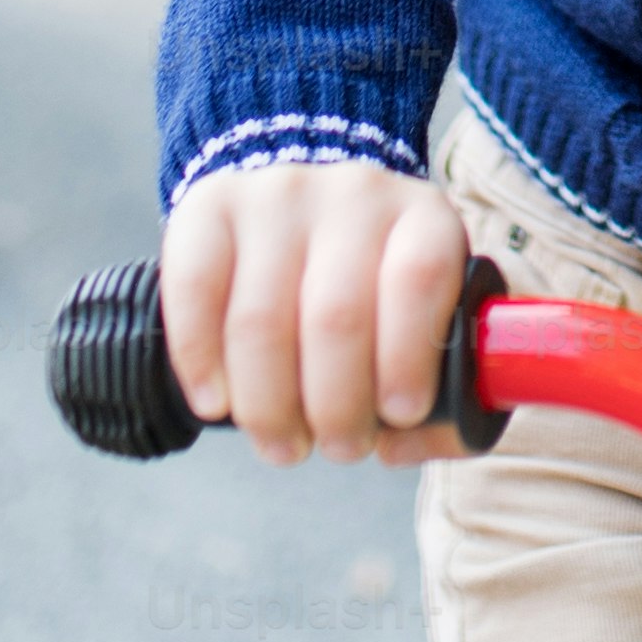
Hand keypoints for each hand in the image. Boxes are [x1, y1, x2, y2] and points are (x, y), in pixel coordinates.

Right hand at [157, 156, 477, 464]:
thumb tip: (402, 445)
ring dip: (268, 406)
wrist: (309, 214)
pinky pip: (194, 288)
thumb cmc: (379, 291)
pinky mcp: (210, 206)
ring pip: (260, 319)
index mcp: (424, 216)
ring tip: (284, 444)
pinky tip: (215, 404)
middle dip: (335, 406)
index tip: (399, 416)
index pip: (419, 277)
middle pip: (335, 315)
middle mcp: (352, 193)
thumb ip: (447, 387)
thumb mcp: (433, 316)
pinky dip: (200, 361)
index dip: (406, 357)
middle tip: (339, 448)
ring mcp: (276, 195)